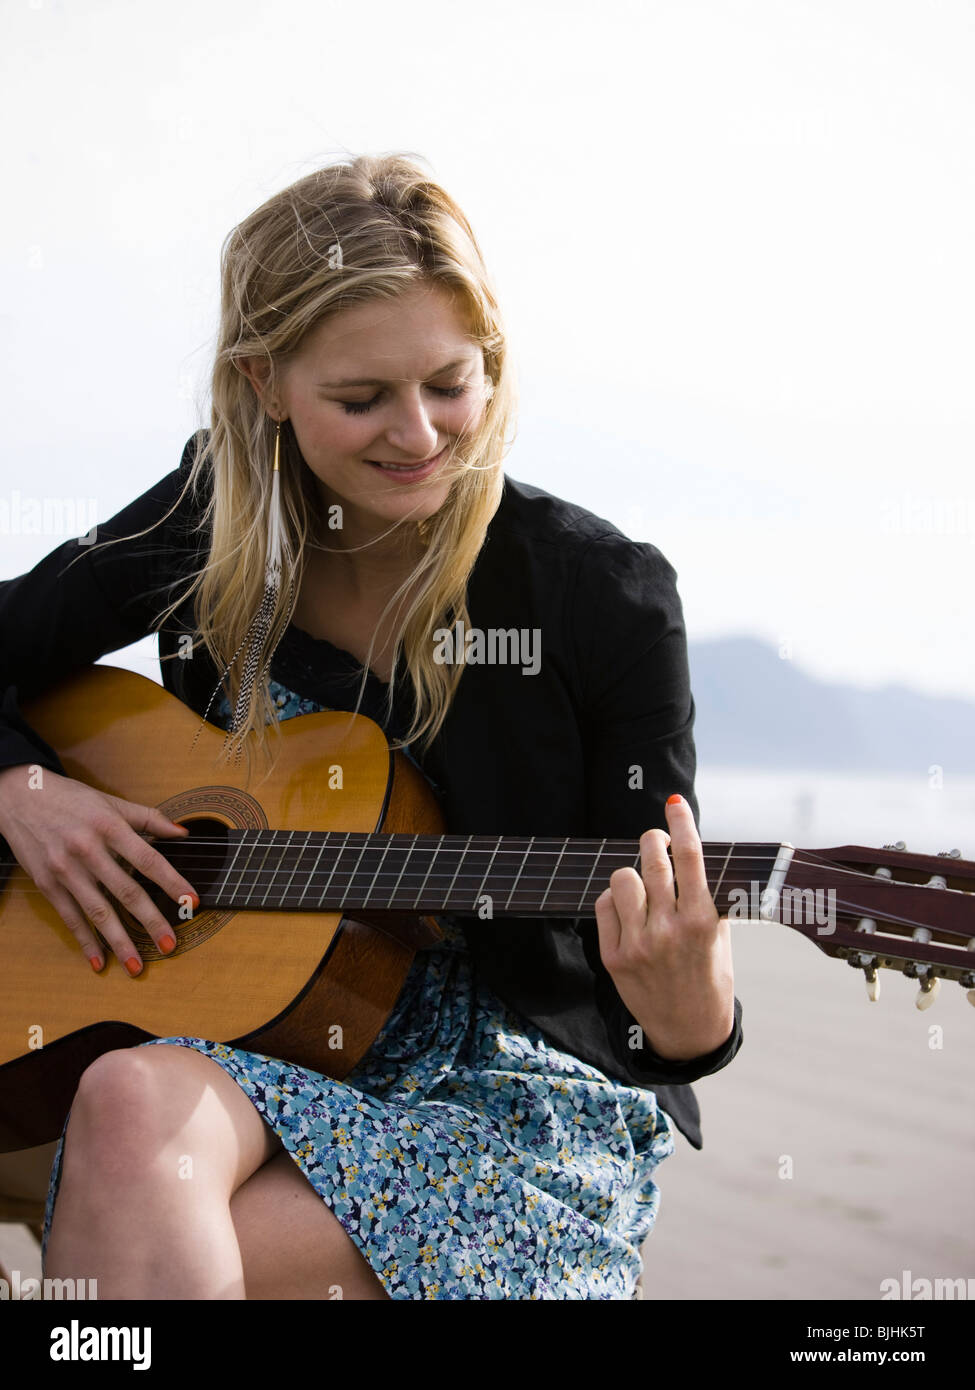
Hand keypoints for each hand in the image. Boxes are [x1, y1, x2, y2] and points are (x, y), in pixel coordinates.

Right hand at [0, 763, 198, 975]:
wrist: (19, 797)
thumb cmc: (70, 799)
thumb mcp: (111, 802)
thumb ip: (149, 818)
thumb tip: (183, 833)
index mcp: (109, 827)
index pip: (149, 859)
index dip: (172, 882)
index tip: (191, 902)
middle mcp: (88, 850)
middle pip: (126, 891)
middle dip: (150, 921)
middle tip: (170, 945)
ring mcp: (65, 870)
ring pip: (98, 911)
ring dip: (119, 941)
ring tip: (136, 965)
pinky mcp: (47, 884)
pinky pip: (70, 917)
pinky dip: (85, 941)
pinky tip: (99, 961)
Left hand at [594, 793, 733, 1060]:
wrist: (690, 1031)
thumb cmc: (709, 975)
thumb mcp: (720, 937)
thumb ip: (706, 896)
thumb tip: (688, 850)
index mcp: (703, 921)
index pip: (690, 858)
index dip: (681, 824)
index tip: (675, 803)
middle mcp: (669, 930)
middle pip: (652, 861)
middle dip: (652, 840)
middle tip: (656, 840)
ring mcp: (638, 944)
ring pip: (622, 878)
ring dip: (633, 872)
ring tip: (644, 885)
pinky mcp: (614, 957)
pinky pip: (604, 906)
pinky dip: (615, 900)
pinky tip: (629, 910)